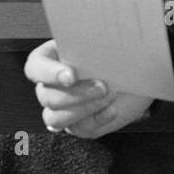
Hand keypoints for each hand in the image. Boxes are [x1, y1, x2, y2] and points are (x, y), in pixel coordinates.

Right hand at [24, 40, 152, 139]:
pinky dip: (98, 119)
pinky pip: (80, 129)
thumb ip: (95, 45)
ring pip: (55, 118)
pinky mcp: (79, 125)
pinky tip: (112, 109)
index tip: (71, 76)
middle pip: (46, 96)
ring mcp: (63, 109)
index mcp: (52, 59)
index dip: (48, 73)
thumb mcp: (109, 45)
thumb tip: (91, 45)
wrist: (138, 77)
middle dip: (76, 94)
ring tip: (109, 96)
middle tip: (102, 86)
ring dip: (84, 109)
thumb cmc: (120, 56)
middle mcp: (52, 86)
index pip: (35, 67)